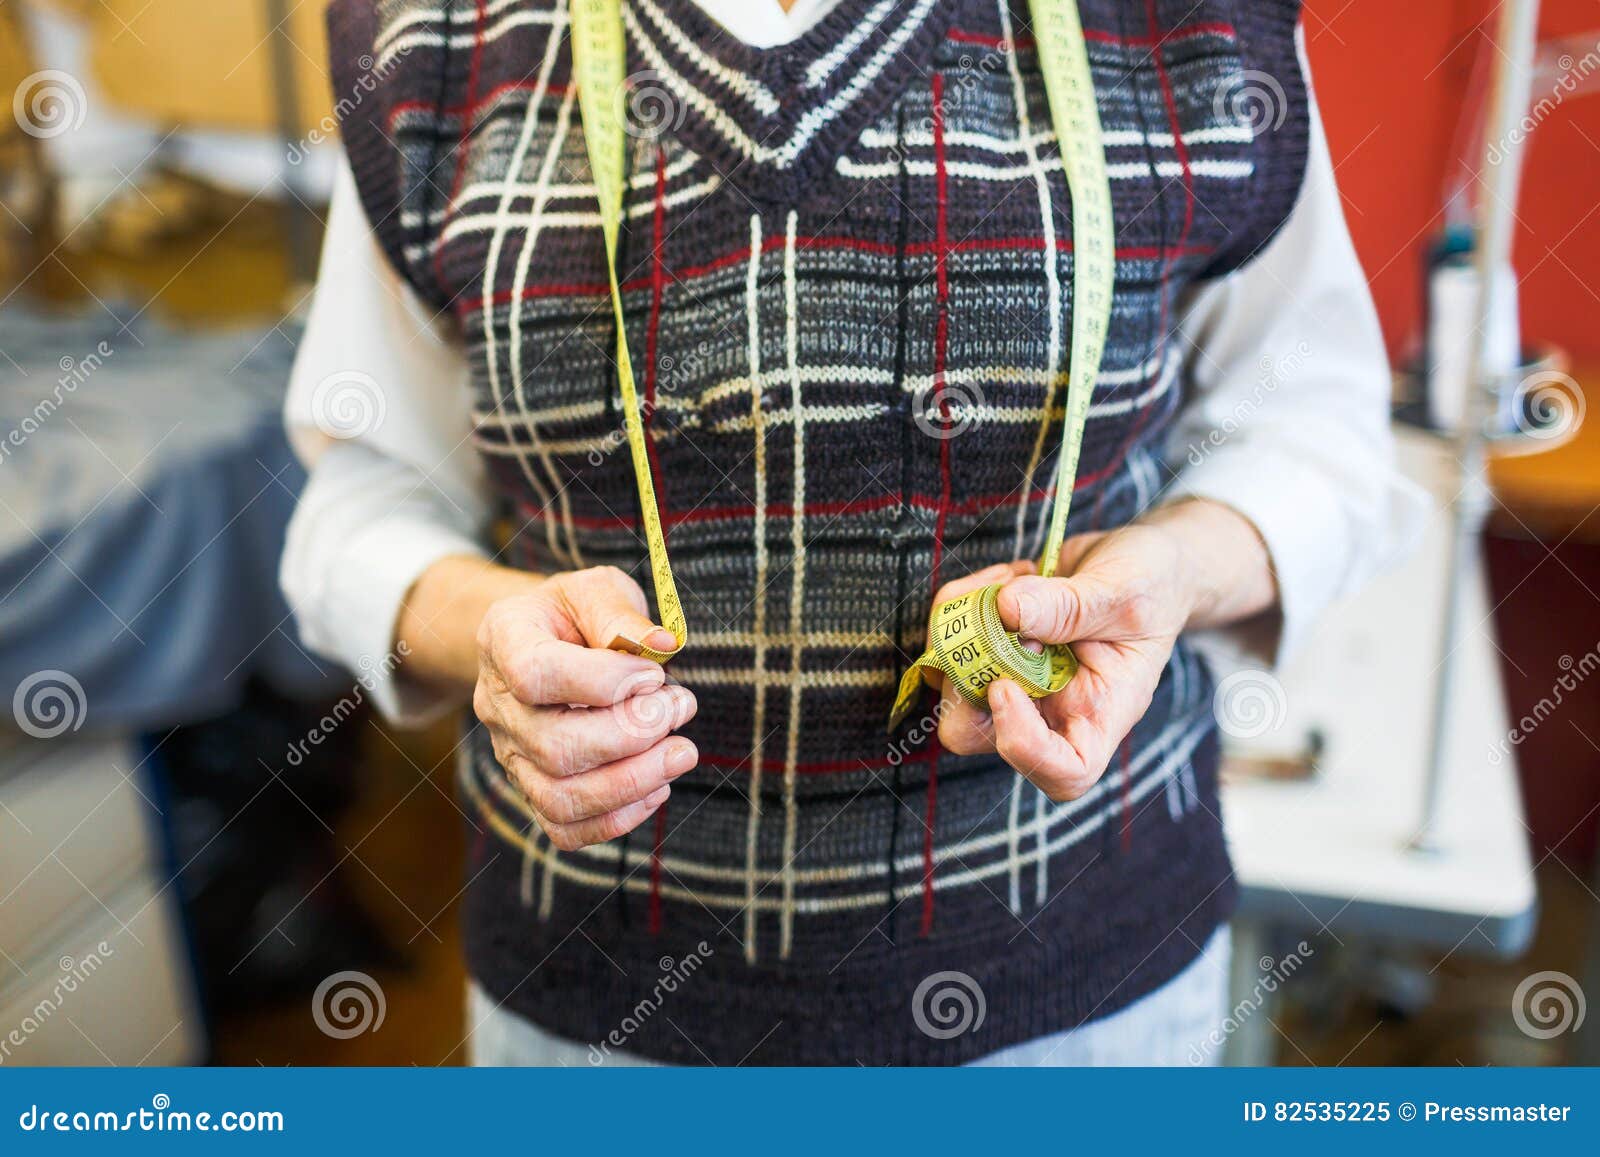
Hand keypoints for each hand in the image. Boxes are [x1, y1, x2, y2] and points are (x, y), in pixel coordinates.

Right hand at [472, 565, 697, 849]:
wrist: (544, 642)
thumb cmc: (575, 614)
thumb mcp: (594, 590)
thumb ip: (620, 614)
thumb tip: (662, 646)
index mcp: (504, 641)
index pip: (536, 674)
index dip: (602, 681)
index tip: (654, 673)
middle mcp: (498, 705)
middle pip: (554, 746)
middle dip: (632, 734)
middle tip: (680, 706)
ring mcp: (511, 754)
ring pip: (560, 797)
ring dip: (633, 782)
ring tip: (682, 752)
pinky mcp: (534, 790)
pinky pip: (565, 828)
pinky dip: (619, 817)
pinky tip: (659, 785)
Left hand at [933, 500, 1274, 801]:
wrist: (1141, 560)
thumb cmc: (1154, 586)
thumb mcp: (1125, 592)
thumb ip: (1070, 606)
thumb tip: (1007, 610)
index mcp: (1100, 712)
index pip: (1064, 772)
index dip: (1023, 746)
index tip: (1006, 687)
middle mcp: (1053, 706)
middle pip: (979, 734)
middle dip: (964, 679)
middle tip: (991, 621)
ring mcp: (1019, 679)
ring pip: (952, 683)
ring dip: (962, 626)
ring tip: (1010, 582)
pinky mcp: (995, 648)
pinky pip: (951, 637)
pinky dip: (964, 600)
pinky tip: (1007, 575)